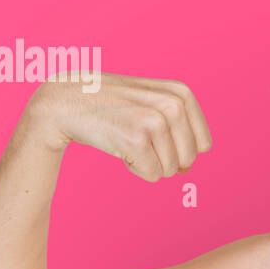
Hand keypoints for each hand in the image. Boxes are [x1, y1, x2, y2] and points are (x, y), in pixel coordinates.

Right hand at [24, 74, 212, 181]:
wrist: (66, 102)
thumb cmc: (112, 106)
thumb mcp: (152, 102)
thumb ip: (179, 126)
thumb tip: (191, 165)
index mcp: (181, 94)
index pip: (203, 144)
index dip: (178, 148)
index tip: (154, 132)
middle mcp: (173, 105)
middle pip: (188, 159)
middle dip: (165, 158)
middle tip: (137, 136)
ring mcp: (155, 121)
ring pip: (170, 169)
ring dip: (147, 162)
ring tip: (125, 137)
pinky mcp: (136, 140)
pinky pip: (152, 174)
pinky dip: (135, 168)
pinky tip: (118, 145)